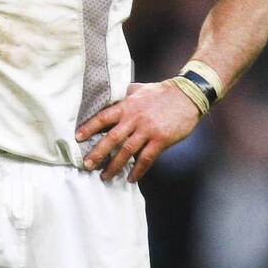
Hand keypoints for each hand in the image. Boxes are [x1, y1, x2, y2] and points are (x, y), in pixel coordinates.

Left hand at [75, 80, 200, 181]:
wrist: (188, 94)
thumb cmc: (164, 92)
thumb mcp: (141, 89)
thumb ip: (127, 94)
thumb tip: (117, 94)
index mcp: (128, 106)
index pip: (103, 117)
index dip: (89, 128)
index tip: (78, 138)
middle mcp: (135, 118)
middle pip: (112, 138)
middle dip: (98, 153)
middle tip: (87, 165)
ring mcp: (148, 130)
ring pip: (126, 151)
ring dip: (115, 166)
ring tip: (106, 176)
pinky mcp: (160, 139)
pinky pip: (146, 159)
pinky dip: (138, 170)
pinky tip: (131, 179)